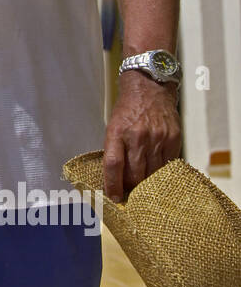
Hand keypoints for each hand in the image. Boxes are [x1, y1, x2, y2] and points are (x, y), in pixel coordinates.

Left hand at [102, 72, 181, 202]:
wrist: (150, 87)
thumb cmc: (128, 110)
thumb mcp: (113, 126)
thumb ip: (114, 150)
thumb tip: (115, 180)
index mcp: (117, 132)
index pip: (113, 165)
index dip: (112, 185)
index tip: (113, 198)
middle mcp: (137, 136)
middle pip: (135, 175)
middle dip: (131, 189)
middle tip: (130, 195)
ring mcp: (157, 138)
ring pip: (152, 173)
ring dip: (147, 184)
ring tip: (143, 187)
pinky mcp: (173, 139)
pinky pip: (167, 165)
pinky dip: (161, 173)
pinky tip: (157, 174)